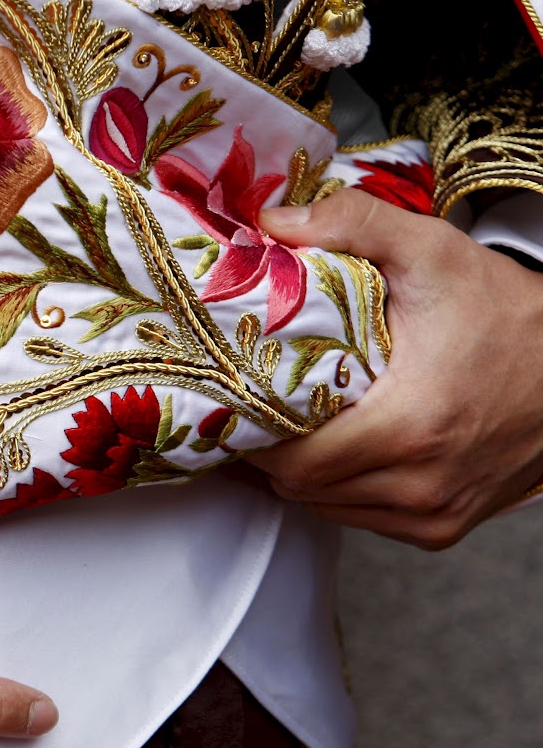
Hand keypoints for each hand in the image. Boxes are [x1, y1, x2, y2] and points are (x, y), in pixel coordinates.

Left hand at [246, 188, 542, 548]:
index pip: (295, 462)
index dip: (256, 435)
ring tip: (296, 428)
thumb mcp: (431, 252)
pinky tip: (339, 452)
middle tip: (258, 410)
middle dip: (272, 452)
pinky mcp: (445, 526)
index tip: (242, 402)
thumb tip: (272, 221)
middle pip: (303, 488)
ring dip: (304, 475)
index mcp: (411, 426)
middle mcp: (423, 482)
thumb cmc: (505, 310)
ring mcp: (436, 512)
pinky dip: (341, 493)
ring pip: (329, 509)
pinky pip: (365, 520)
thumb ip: (353, 225)